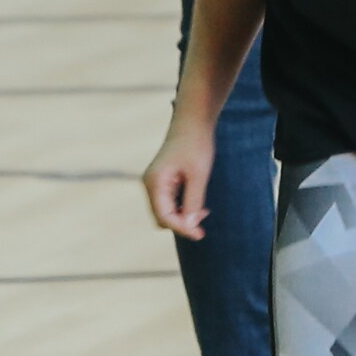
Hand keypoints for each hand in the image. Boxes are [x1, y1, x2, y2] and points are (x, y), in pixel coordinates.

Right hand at [143, 117, 215, 236]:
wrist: (193, 121)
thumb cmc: (196, 144)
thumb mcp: (198, 175)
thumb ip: (193, 201)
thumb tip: (190, 225)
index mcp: (155, 182)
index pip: (164, 217)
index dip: (182, 228)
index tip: (200, 234)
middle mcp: (150, 184)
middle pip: (162, 218)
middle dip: (181, 223)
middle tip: (203, 223)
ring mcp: (155, 182)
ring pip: (166, 211)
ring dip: (183, 215)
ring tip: (204, 211)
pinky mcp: (163, 180)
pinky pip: (169, 202)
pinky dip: (183, 206)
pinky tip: (198, 204)